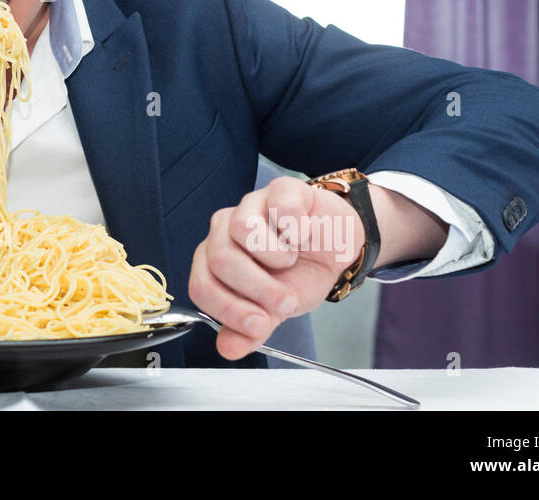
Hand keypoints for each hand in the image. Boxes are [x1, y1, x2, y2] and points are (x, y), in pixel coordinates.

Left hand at [187, 176, 366, 360]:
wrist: (337, 248)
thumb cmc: (300, 273)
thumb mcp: (276, 310)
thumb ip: (251, 329)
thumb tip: (228, 349)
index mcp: (215, 260)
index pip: (201, 286)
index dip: (229, 310)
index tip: (260, 324)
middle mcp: (224, 230)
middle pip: (221, 260)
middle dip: (259, 289)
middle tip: (287, 300)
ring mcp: (250, 204)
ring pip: (244, 230)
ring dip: (276, 256)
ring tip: (291, 260)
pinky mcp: (279, 189)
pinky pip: (279, 208)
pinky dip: (297, 230)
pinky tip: (304, 236)